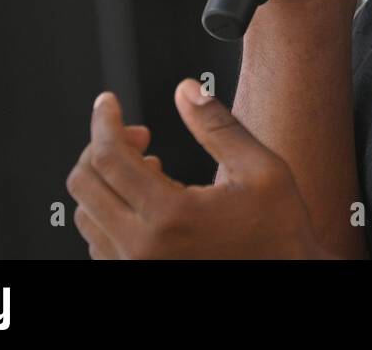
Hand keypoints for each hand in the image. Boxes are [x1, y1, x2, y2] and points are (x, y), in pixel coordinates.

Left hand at [66, 80, 326, 258]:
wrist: (286, 283)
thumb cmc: (279, 232)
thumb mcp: (262, 170)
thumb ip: (219, 127)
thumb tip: (185, 89)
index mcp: (171, 216)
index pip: (109, 156)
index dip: (105, 120)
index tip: (108, 101)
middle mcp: (142, 249)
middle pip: (84, 183)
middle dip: (103, 145)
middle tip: (141, 135)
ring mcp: (134, 270)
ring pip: (85, 214)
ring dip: (106, 181)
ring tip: (151, 168)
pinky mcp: (134, 281)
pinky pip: (97, 241)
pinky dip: (109, 211)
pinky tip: (146, 201)